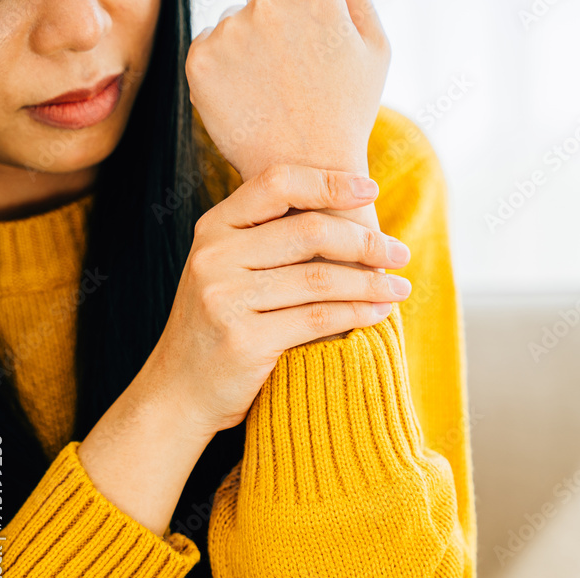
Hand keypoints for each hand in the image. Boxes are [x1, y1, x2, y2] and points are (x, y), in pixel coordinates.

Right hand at [137, 164, 411, 437]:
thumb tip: (350, 212)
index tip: (372, 189)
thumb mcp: (228, 270)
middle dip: (366, 241)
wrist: (178, 393)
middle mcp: (215, 257)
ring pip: (321, 279)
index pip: (278, 184)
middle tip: (400, 253)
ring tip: (401, 287)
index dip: (329, 182)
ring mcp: (226, 299)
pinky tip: (380, 313)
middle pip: (310, 232)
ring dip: (371, 282)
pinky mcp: (245, 340)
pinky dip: (357, 314)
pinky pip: (318, 319)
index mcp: (214, 229)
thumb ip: (270, 240)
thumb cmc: (220, 325)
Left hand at [186, 0, 390, 179]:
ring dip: (248, 45)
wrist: (312, 171)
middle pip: (263, 2)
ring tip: (275, 89)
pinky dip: (225, 68)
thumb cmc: (348, 108)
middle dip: (275, 24)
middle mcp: (267, 5)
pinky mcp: (201, 60)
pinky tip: (253, 97)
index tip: (300, 38)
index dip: (298, 14)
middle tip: (293, 67)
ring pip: (234, 22)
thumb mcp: (376, 46)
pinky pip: (209, 48)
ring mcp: (230, 32)